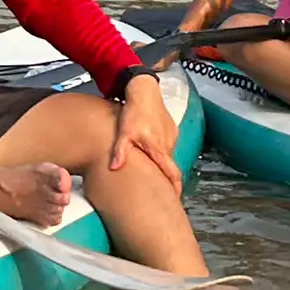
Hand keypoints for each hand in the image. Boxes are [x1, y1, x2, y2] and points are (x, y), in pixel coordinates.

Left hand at [109, 74, 184, 191]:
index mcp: (158, 149)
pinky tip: (152, 148)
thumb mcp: (124, 132)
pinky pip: (168, 144)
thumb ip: (121, 151)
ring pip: (168, 155)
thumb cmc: (134, 111)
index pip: (172, 174)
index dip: (175, 188)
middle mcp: (168, 144)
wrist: (145, 91)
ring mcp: (171, 136)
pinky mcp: (172, 129)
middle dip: (166, 178)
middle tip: (159, 187)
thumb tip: (114, 168)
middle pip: (169, 166)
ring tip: (151, 166)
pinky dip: (161, 150)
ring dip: (162, 162)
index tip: (175, 199)